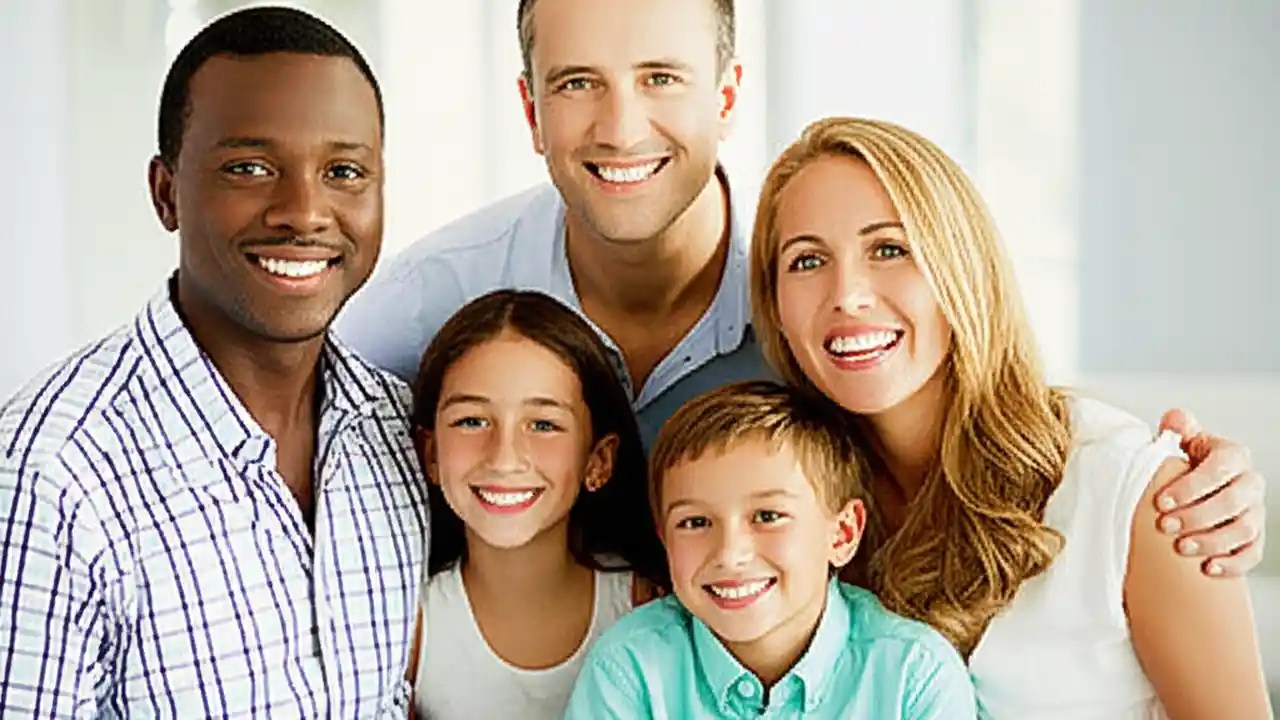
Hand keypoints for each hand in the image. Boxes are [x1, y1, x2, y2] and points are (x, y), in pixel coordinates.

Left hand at [1154, 409, 1265, 577]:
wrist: (1198, 490)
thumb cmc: (1186, 465)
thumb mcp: (1182, 443)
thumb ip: (1179, 430)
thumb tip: (1173, 419)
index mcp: (1233, 456)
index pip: (1219, 468)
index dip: (1191, 486)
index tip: (1161, 501)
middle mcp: (1250, 483)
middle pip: (1233, 502)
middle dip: (1197, 516)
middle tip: (1165, 526)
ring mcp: (1256, 512)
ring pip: (1244, 529)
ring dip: (1212, 541)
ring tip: (1182, 548)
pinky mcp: (1255, 538)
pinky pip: (1253, 554)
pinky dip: (1232, 564)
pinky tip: (1207, 568)